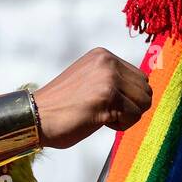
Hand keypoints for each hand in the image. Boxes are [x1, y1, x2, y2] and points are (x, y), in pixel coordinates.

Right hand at [31, 48, 152, 149]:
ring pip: (143, 103)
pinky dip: (120, 125)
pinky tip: (98, 121)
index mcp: (103, 55)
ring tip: (101, 115)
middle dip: (131, 107)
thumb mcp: (90, 81)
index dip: (128, 98)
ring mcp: (108, 78)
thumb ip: (113, 79)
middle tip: (104, 112)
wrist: (36, 117)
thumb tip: (145, 92)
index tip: (104, 103)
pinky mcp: (108, 96)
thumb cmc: (62, 107)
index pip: (140, 78)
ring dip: (126, 117)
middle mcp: (107, 62)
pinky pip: (134, 116)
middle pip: (146, 90)